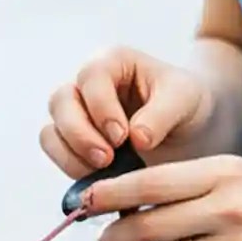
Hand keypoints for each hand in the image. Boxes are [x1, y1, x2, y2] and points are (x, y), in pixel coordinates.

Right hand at [41, 46, 214, 176]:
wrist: (189, 126)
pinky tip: (98, 179)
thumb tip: (136, 139)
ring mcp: (77, 112)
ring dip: (72, 154)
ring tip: (103, 172)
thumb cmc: (186, 101)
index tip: (122, 137)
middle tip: (107, 159)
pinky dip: (69, 166)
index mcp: (113, 62)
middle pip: (61, 101)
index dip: (101, 108)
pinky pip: (55, 151)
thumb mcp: (184, 99)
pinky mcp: (75, 141)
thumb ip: (161, 114)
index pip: (91, 76)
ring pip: (52, 129)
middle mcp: (88, 84)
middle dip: (80, 134)